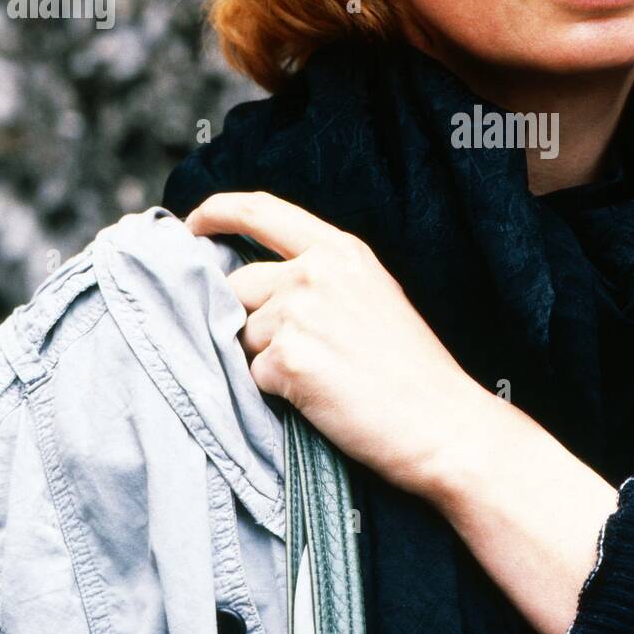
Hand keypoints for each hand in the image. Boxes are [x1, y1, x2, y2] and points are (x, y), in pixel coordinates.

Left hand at [183, 191, 493, 499]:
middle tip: (300, 355)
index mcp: (341, 250)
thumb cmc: (411, 370)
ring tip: (322, 377)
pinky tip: (320, 397)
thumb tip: (250, 284)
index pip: (260, 210)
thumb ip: (317, 276)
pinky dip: (275, 392)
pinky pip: (252, 374)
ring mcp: (300, 312)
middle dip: (250, 321)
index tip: (192, 224)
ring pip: (241, 335)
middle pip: (238, 286)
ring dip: (265, 360)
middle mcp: (316, 271)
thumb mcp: (372, 294)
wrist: (441, 422)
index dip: (216, 212)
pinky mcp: (288, 358)